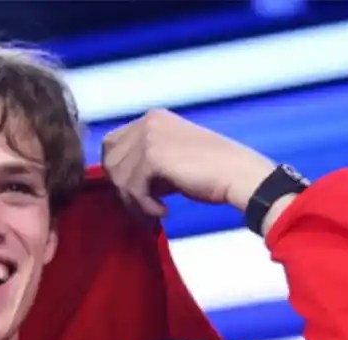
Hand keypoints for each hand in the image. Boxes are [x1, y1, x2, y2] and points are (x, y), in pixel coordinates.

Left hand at [101, 109, 275, 219]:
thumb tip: (118, 181)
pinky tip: (163, 212)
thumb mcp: (170, 158)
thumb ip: (144, 162)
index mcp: (151, 118)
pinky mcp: (153, 156)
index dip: (117, 171)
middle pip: (110, 161)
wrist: (238, 174)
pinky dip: (145, 206)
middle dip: (122, 189)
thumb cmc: (208, 171)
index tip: (133, 192)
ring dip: (134, 202)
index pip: (111, 144)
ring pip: (119, 178)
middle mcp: (148, 121)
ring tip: (153, 213)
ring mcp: (149, 137)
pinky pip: (133, 189)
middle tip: (142, 207)